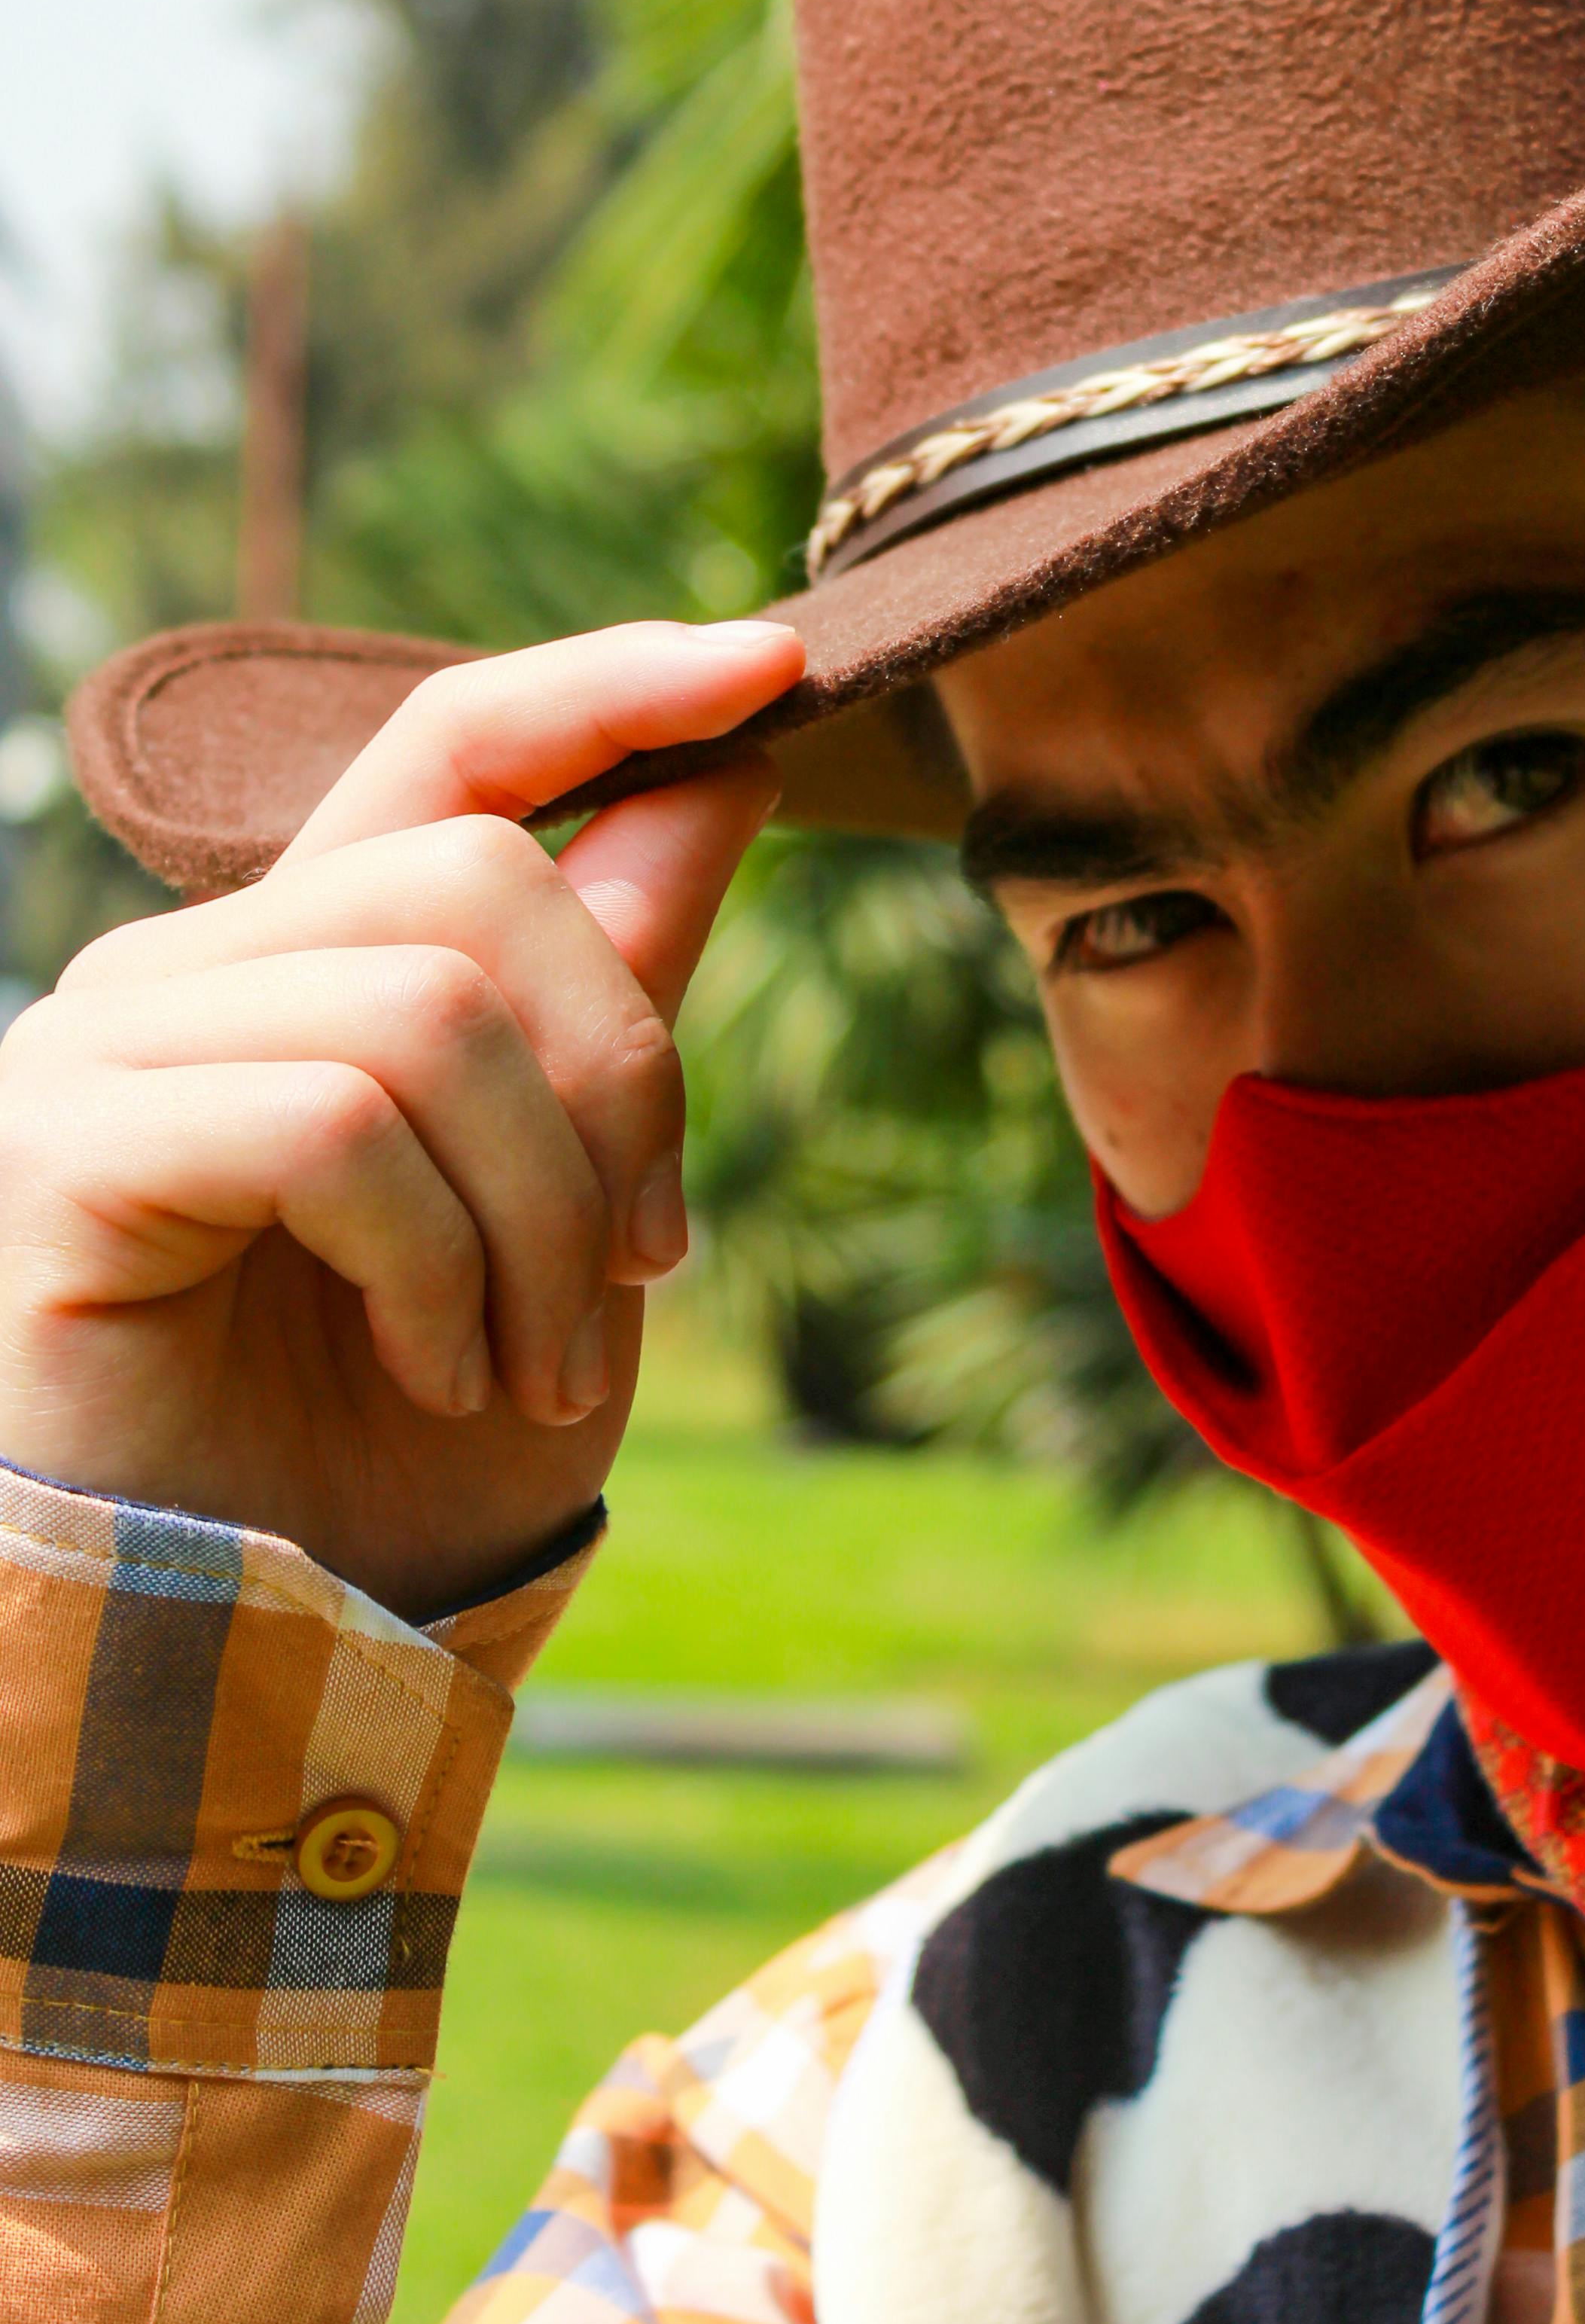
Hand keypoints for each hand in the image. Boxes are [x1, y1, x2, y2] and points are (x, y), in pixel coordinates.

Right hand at [0, 620, 805, 1618]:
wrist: (248, 1660)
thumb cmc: (388, 1452)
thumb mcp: (564, 1206)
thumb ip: (617, 990)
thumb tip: (731, 765)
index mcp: (306, 964)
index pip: (455, 741)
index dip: (612, 685)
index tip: (774, 663)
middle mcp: (188, 974)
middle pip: (487, 878)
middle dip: (625, 1077)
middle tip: (643, 1271)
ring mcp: (103, 1054)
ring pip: (427, 1007)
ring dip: (542, 1213)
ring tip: (533, 1363)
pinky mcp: (61, 1154)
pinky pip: (333, 1125)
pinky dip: (435, 1265)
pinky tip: (432, 1368)